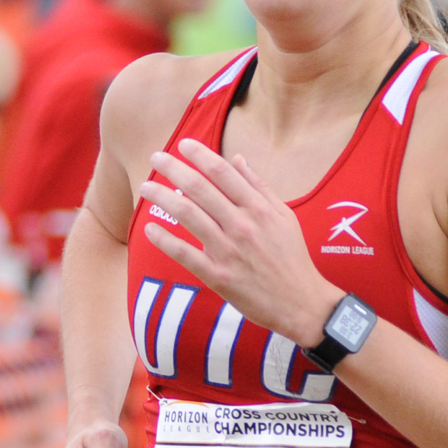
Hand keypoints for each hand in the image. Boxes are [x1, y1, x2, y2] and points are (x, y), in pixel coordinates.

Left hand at [139, 138, 344, 346]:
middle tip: (155, 157)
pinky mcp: (218, 277)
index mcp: (259, 209)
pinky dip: (164, 240)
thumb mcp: (284, 217)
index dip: (200, 155)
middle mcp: (242, 226)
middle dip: (173, 169)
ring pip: (188, 216)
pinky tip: (149, 228)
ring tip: (146, 187)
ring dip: (162, 197)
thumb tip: (238, 159)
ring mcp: (228, 251)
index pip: (223, 173)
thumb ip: (260, 187)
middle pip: (200, 189)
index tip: (183, 144)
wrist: (301, 303)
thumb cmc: (293, 257)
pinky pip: (184, 254)